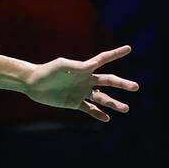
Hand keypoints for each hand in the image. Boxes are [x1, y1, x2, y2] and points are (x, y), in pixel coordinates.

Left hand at [23, 45, 138, 122]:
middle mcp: (86, 80)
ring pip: (102, 98)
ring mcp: (81, 92)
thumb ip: (76, 66)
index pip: (103, 59)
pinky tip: (107, 119)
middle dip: (122, 84)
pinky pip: (89, 109)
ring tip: (126, 109)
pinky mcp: (74, 102)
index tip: (129, 48)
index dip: (116, 54)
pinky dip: (98, 114)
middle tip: (135, 87)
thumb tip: (89, 67)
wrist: (33, 83)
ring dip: (114, 103)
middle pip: (108, 81)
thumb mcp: (61, 65)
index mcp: (84, 68)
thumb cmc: (47, 71)